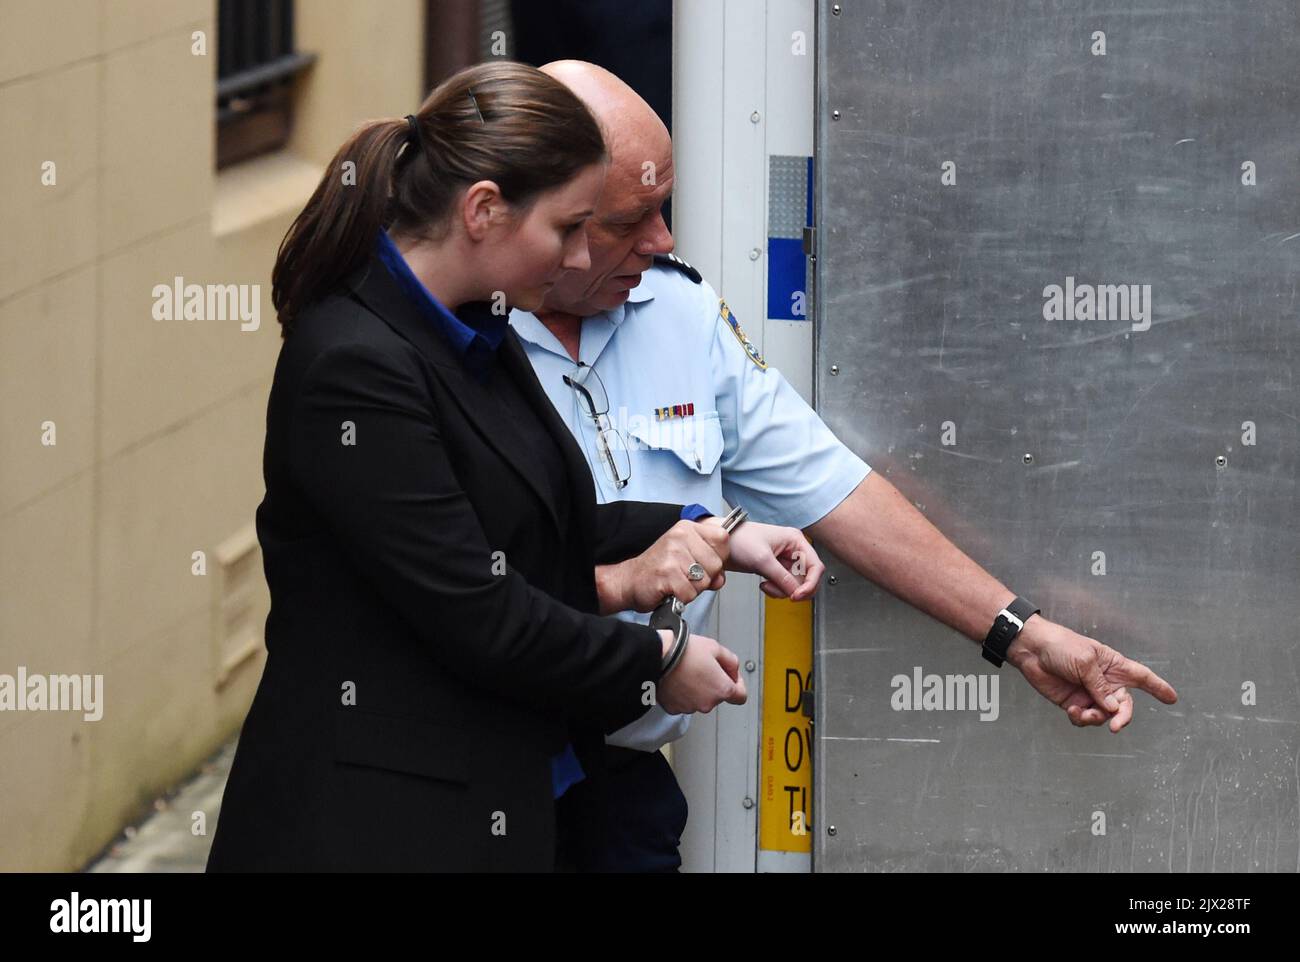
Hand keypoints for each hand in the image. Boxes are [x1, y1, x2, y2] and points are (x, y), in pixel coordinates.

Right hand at [611, 520, 730, 612]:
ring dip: (693, 589)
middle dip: (706, 578)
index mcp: (687, 528)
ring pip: (704, 581)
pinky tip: (671, 590)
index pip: (722, 539)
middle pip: (716, 564)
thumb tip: (719, 578)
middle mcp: (680, 537)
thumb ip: (709, 565)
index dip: (719, 557)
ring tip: (678, 582)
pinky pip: (690, 593)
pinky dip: (683, 598)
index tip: (704, 563)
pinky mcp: (666, 573)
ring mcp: (672, 554)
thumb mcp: (687, 558)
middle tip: (687, 577)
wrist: (630, 580)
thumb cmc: (659, 569)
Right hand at [656, 630, 747, 713]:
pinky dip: (683, 693)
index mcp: (722, 689)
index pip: (741, 696)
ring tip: (688, 670)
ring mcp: (690, 708)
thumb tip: (733, 670)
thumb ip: (731, 661)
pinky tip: (678, 679)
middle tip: (704, 666)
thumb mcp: (715, 647)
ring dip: (698, 688)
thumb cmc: (683, 651)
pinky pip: (684, 701)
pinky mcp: (674, 708)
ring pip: (700, 699)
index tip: (731, 676)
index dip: (738, 684)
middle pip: (718, 696)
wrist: (656, 656)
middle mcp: (707, 703)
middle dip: (714, 682)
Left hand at [710, 519, 823, 600]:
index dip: (810, 584)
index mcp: (795, 540)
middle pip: (807, 578)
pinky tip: (764, 585)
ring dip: (782, 590)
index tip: (798, 596)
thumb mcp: (762, 560)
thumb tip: (796, 592)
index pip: (815, 566)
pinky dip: (776, 589)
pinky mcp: (775, 569)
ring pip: (795, 584)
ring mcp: (784, 560)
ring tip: (766, 585)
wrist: (720, 544)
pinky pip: (784, 585)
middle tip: (781, 592)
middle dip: (793, 588)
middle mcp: (793, 550)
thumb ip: (782, 577)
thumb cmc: (738, 540)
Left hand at [1006, 617, 1177, 730]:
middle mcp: (1104, 682)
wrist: (1031, 649)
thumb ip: (1099, 686)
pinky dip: (1080, 719)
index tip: (1172, 698)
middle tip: (1115, 726)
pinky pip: (1084, 718)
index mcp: (1113, 666)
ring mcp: (1089, 693)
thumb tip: (1113, 709)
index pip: (1142, 677)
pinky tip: (1071, 711)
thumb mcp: (1084, 662)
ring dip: (1096, 718)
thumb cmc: (1060, 646)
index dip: (1158, 687)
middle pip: (1124, 705)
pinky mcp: (1073, 702)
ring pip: (1104, 716)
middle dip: (1123, 717)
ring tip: (1082, 712)